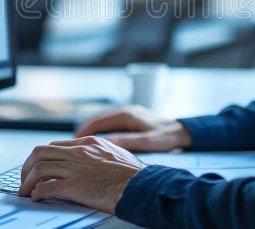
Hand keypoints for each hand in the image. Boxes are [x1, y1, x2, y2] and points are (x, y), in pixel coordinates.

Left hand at [19, 136, 145, 212]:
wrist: (141, 186)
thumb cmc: (134, 175)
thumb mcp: (117, 153)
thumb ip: (101, 152)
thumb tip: (94, 159)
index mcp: (88, 143)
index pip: (55, 145)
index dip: (42, 157)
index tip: (39, 167)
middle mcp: (78, 152)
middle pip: (40, 152)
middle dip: (28, 166)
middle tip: (26, 178)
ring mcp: (75, 168)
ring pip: (38, 169)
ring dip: (27, 181)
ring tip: (26, 191)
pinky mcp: (73, 186)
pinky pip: (45, 187)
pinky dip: (37, 193)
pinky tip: (37, 198)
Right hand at [74, 105, 191, 151]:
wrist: (182, 130)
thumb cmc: (166, 137)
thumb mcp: (147, 141)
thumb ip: (127, 141)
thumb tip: (105, 143)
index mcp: (126, 115)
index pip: (98, 121)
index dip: (84, 131)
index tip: (73, 141)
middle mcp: (125, 110)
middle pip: (98, 119)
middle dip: (84, 130)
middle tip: (72, 143)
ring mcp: (128, 112)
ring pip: (103, 119)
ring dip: (92, 129)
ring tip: (81, 142)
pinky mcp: (132, 117)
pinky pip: (111, 121)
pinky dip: (101, 129)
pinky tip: (99, 138)